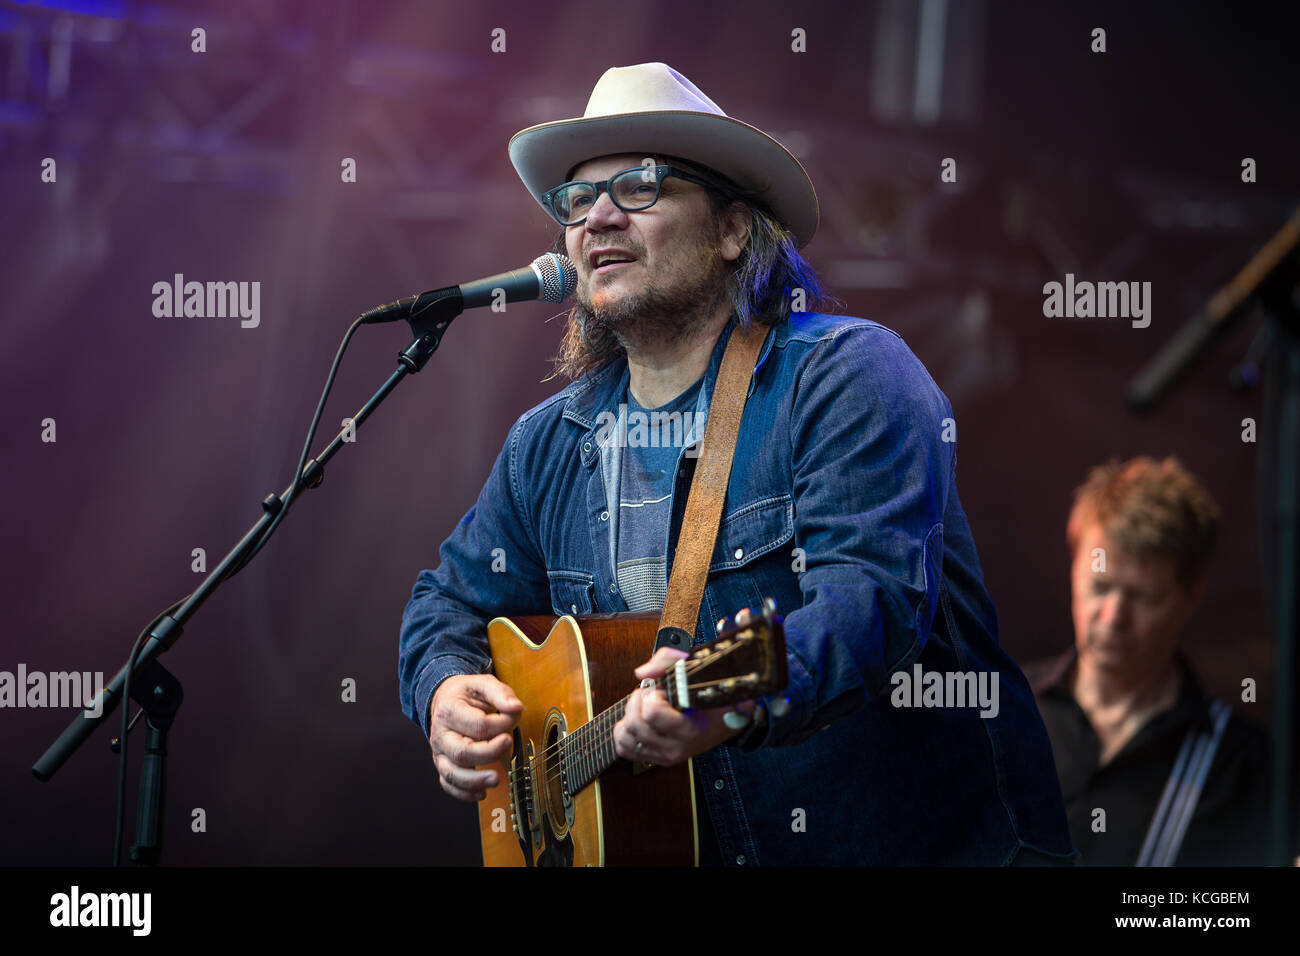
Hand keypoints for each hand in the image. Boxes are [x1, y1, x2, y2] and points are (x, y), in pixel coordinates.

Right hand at [428, 674, 521, 801]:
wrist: (443, 699)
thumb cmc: (466, 694)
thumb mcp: (483, 684)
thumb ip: (500, 693)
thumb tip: (516, 707)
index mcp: (449, 711)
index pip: (478, 725)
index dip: (501, 724)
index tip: (514, 717)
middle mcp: (440, 734)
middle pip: (463, 752)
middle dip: (489, 753)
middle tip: (508, 743)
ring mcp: (440, 752)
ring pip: (452, 773)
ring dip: (475, 780)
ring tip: (495, 779)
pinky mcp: (443, 765)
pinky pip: (448, 784)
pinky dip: (464, 793)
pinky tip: (481, 793)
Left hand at [613, 609, 759, 766]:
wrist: (728, 719)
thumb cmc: (713, 695)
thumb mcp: (697, 670)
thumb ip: (667, 662)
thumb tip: (642, 673)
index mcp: (689, 729)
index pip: (651, 713)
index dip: (652, 694)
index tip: (662, 689)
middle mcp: (677, 746)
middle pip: (635, 724)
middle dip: (638, 701)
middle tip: (652, 694)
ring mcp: (665, 755)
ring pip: (626, 737)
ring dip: (629, 716)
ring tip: (645, 707)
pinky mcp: (656, 759)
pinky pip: (624, 749)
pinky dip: (624, 733)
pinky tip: (638, 720)